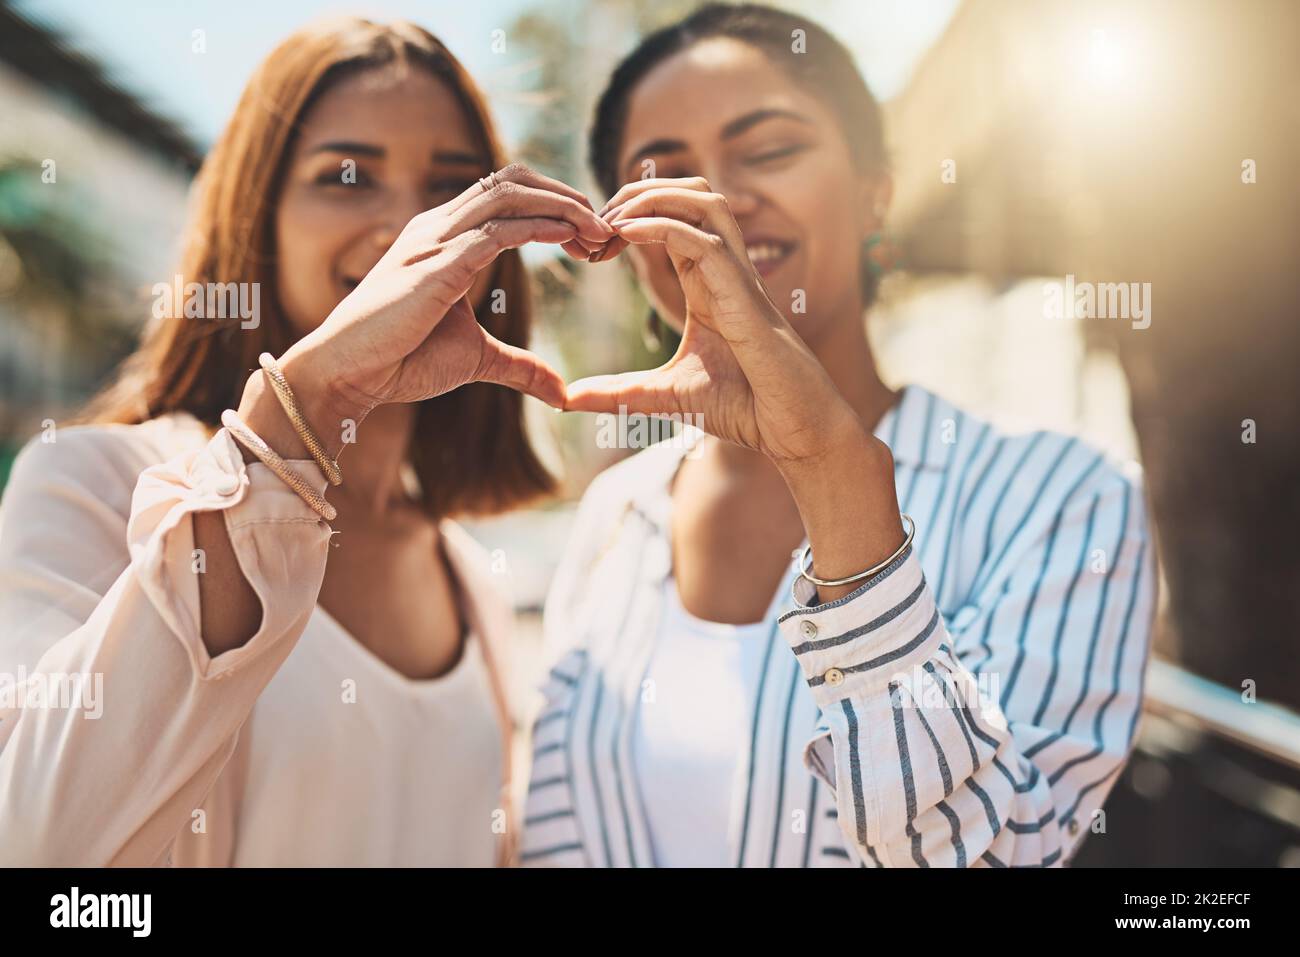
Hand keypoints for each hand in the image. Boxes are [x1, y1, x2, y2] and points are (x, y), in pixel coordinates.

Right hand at [274, 164, 614, 442]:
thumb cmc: (400, 360)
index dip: (555, 205)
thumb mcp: (476, 359)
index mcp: (446, 236)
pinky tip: (570, 239)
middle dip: (566, 196)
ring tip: (598, 231)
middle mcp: (440, 226)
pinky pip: (497, 230)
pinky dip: (541, 227)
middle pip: (513, 180)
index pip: (507, 194)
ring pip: (509, 194)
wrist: (348, 372)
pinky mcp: (437, 265)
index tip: (591, 237)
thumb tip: (561, 391)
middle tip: (605, 228)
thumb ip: (520, 366)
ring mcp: (436, 240)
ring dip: (562, 206)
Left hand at [566, 177, 879, 468]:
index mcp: (706, 281)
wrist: (789, 428)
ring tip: (609, 221)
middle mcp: (723, 267)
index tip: (588, 248)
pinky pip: (702, 237)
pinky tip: (625, 236)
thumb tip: (566, 399)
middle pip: (686, 191)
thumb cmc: (742, 407)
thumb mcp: (662, 395)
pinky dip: (661, 226)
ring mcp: (736, 274)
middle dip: (635, 193)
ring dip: (651, 196)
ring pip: (701, 198)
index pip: (668, 219)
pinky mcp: (742, 291)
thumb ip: (616, 391)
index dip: (626, 220)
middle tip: (592, 225)